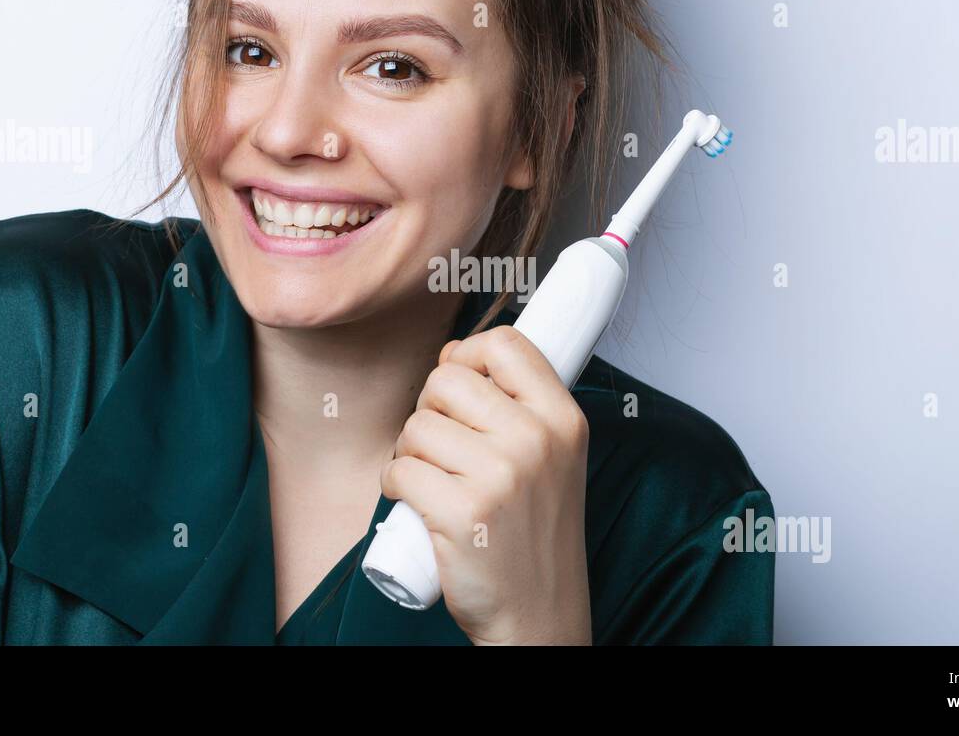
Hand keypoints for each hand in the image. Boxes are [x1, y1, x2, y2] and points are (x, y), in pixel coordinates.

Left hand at [381, 325, 592, 644]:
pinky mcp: (461, 512)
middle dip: (429, 410)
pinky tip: (416, 503)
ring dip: (410, 451)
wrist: (540, 613)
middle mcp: (537, 440)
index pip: (506, 345)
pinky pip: (398, 469)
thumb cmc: (534, 532)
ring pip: (416, 426)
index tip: (459, 383)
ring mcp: (500, 476)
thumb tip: (453, 356)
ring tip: (435, 480)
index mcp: (563, 419)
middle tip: (442, 447)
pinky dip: (395, 485)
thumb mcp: (553, 458)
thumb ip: (517, 405)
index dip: (468, 354)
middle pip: (447, 380)